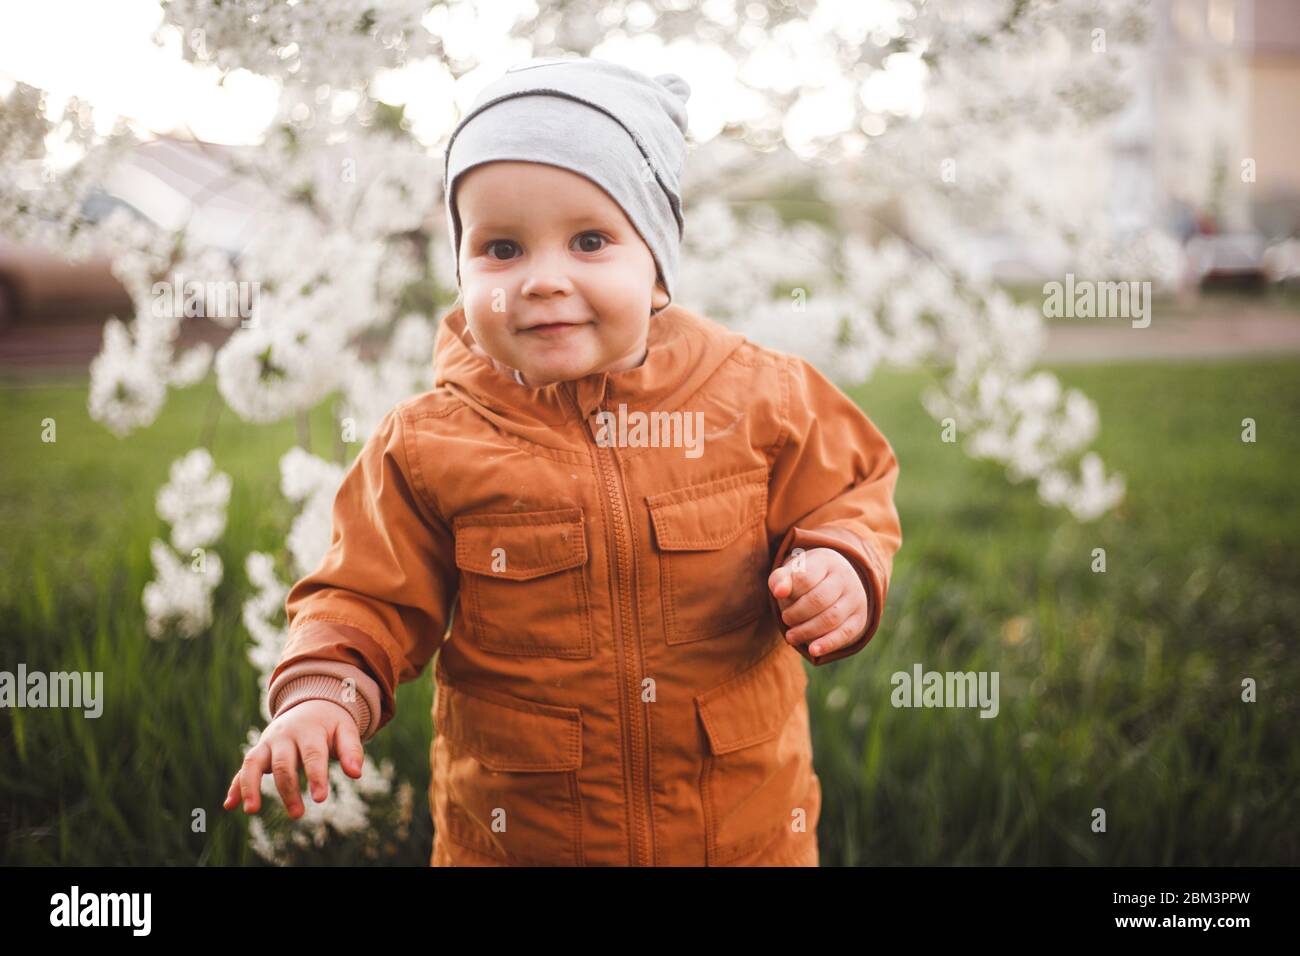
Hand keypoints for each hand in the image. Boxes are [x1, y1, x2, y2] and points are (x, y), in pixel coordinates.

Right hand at [222, 699, 365, 818]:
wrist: (312, 703)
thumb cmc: (331, 724)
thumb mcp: (346, 730)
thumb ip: (352, 750)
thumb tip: (356, 774)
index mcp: (310, 730)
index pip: (312, 754)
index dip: (316, 776)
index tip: (321, 799)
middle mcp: (285, 735)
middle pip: (283, 763)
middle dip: (288, 789)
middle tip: (298, 814)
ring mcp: (268, 742)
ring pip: (254, 762)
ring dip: (250, 786)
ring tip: (251, 810)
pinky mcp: (259, 750)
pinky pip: (244, 767)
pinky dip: (236, 784)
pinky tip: (229, 805)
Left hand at [768, 547, 869, 657]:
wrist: (838, 581)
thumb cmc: (808, 578)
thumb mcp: (793, 573)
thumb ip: (781, 579)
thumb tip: (779, 591)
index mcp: (826, 562)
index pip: (806, 577)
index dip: (789, 590)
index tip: (777, 597)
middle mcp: (845, 578)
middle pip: (819, 599)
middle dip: (797, 613)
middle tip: (785, 619)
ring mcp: (854, 599)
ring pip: (831, 618)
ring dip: (807, 631)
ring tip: (791, 637)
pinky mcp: (859, 619)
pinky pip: (845, 633)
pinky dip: (828, 643)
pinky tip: (813, 650)